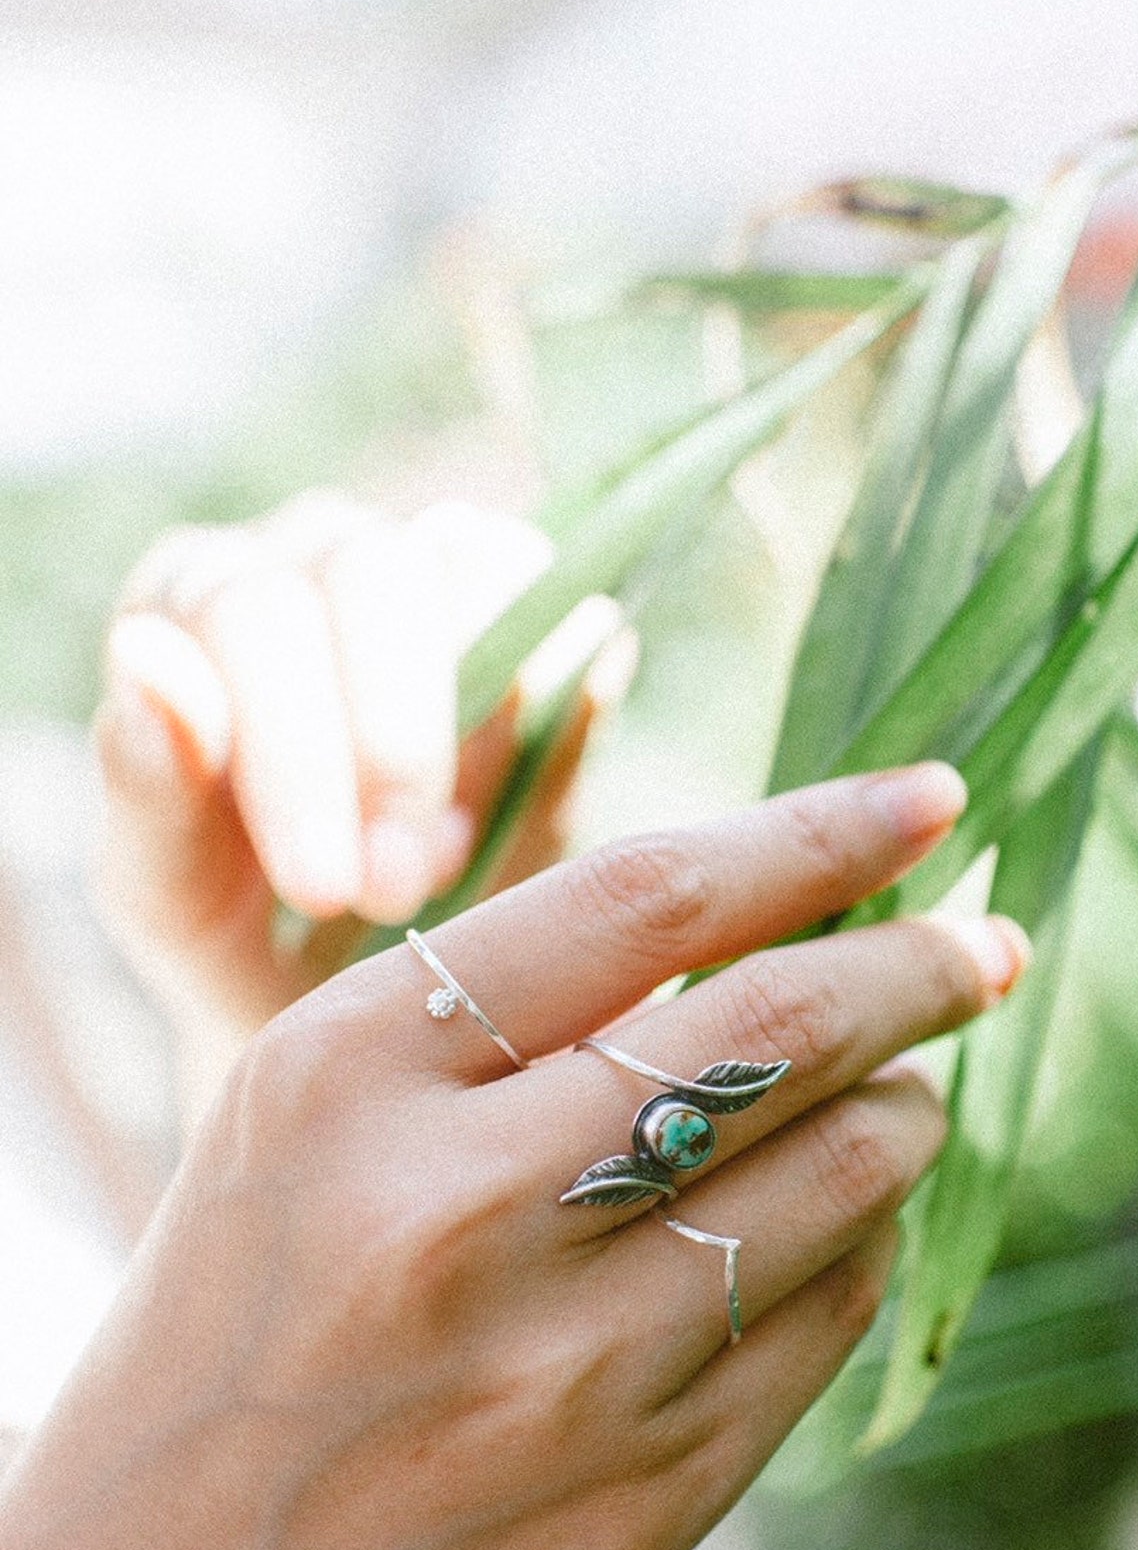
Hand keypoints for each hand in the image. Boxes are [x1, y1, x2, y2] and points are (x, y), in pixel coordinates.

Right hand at [0, 767, 1025, 1549]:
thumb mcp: (297, 1118)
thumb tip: (774, 924)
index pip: (649, 898)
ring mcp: (568, 1374)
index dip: (821, 831)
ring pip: (849, 1174)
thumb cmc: (235, 1329)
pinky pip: (829, 1318)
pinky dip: (865, 1240)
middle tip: (983, 941)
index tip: (927, 799)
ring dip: (908, 1104)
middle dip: (924, 963)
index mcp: (351, 1078)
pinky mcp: (647, 1499)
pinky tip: (842, 1220)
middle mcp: (463, 1216)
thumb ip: (501, 1013)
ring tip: (900, 1086)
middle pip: (782, 1029)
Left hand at [94, 492, 628, 1047]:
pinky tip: (502, 826)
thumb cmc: (229, 928)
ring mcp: (435, 569)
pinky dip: (557, 725)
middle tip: (396, 895)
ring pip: (486, 572)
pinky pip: (576, 625)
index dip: (297, 746)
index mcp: (194, 596)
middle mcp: (311, 554)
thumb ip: (148, 781)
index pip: (251, 610)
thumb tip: (149, 652)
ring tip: (444, 867)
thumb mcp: (168, 890)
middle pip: (371, 570)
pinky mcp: (540, 617)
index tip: (323, 889)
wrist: (343, 995)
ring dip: (485, 734)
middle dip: (396, 746)